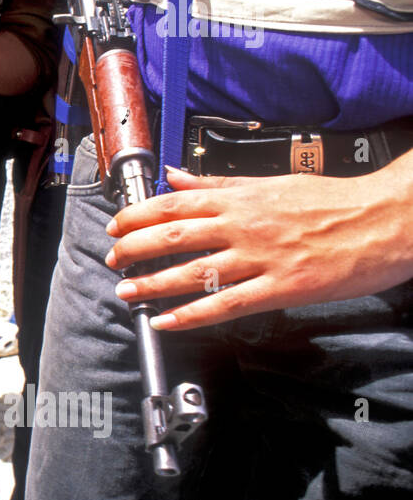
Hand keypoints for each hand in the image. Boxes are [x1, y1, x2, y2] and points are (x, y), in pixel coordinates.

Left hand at [107, 166, 412, 330]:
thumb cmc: (333, 201)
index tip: (117, 226)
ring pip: (194, 271)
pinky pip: (227, 304)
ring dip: (153, 283)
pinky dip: (191, 315)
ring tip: (126, 291)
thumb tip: (177, 177)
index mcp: (240, 199)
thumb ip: (218, 185)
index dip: (137, 216)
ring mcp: (261, 258)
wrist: (386, 220)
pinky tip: (167, 321)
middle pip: (174, 236)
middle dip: (135, 249)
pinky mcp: (281, 288)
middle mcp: (244, 226)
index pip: (174, 204)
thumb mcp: (270, 182)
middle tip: (113, 259)